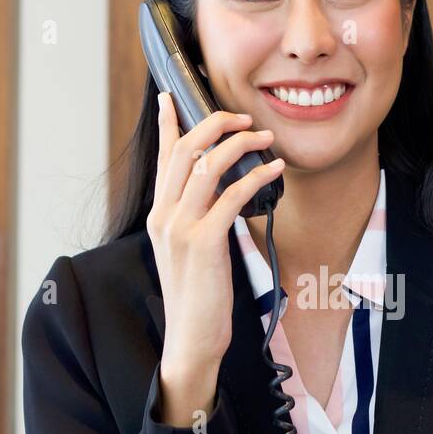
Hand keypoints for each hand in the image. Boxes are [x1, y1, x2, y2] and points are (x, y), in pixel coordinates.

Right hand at [146, 93, 284, 406]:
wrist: (192, 338)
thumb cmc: (198, 296)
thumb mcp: (190, 250)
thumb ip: (197, 217)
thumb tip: (221, 189)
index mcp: (158, 215)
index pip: (162, 158)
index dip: (167, 123)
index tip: (171, 96)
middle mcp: (163, 215)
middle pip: (184, 150)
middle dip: (215, 124)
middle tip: (244, 117)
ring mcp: (180, 228)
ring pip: (206, 166)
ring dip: (240, 144)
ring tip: (265, 136)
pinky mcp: (203, 243)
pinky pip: (230, 196)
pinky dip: (255, 176)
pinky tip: (274, 169)